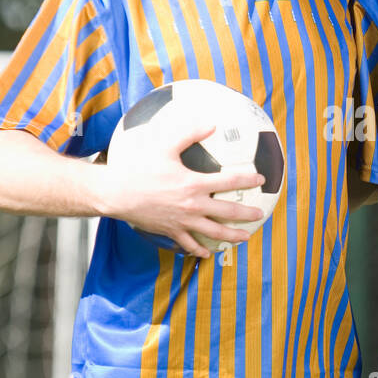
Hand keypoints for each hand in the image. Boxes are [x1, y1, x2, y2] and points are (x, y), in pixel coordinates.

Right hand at [99, 113, 265, 258]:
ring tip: (245, 237)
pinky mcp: (170, 231)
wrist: (116, 193)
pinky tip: (207, 253)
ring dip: (231, 235)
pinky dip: (199, 249)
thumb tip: (211, 124)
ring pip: (213, 232)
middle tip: (259, 214)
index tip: (261, 178)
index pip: (229, 182)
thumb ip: (190, 134)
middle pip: (227, 212)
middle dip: (246, 214)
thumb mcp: (165, 145)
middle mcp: (193, 205)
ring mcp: (182, 221)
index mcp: (194, 183)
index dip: (248, 179)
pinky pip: (188, 243)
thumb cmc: (138, 168)